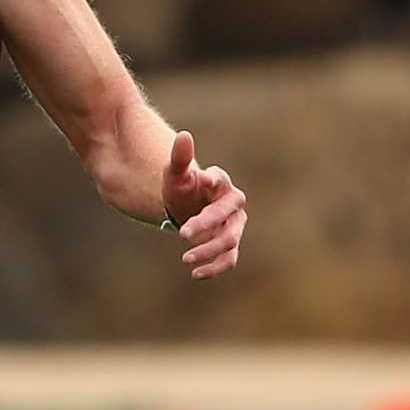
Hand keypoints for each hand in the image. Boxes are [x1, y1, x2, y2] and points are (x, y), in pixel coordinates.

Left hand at [163, 131, 245, 280]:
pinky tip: (195, 274)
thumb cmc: (182, 188)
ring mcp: (234, 225)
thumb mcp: (175, 175)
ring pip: (230, 241)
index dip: (212, 184)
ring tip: (185, 258)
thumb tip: (184, 136)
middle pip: (227, 217)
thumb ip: (180, 159)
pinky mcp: (229, 244)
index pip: (220, 183)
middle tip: (181, 232)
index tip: (201, 183)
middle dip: (205, 225)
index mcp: (221, 184)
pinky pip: (230, 259)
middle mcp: (233, 205)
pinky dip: (215, 268)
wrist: (184, 207)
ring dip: (209, 251)